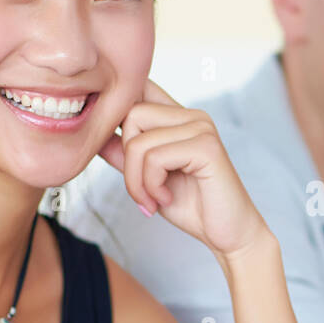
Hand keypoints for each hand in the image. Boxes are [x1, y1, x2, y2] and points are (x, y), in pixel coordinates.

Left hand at [98, 79, 269, 259]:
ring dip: (137, 180)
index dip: (118, 111)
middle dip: (126, 160)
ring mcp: (201, 128)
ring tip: (154, 199)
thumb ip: (126, 155)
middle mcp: (192, 116)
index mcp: (180, 118)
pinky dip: (152, 185)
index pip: (140, 88)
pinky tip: (166, 198)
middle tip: (141, 191)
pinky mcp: (206, 147)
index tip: (114, 147)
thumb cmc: (194, 207)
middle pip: (130, 113)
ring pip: (139, 141)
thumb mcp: (148, 179)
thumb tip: (94, 136)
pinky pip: (155, 158)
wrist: (229, 234)